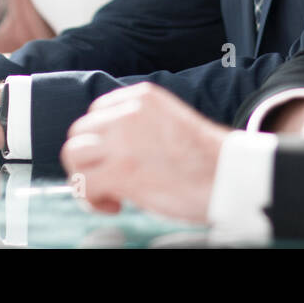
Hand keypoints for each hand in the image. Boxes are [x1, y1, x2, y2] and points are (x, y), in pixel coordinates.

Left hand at [60, 83, 228, 223]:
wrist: (229, 176)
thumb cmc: (206, 159)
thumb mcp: (168, 122)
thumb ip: (139, 126)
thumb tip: (109, 149)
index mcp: (141, 98)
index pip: (96, 113)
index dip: (100, 142)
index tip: (114, 160)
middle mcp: (128, 112)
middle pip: (80, 132)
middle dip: (90, 160)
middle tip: (110, 182)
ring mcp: (122, 140)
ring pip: (74, 154)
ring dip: (86, 179)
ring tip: (111, 194)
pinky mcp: (121, 170)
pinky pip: (82, 183)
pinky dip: (92, 199)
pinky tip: (116, 205)